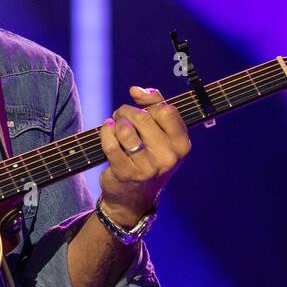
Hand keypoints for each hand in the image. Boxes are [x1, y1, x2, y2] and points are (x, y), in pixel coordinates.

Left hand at [98, 86, 190, 225]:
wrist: (134, 196)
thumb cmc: (148, 157)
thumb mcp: (161, 134)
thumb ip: (155, 105)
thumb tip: (136, 89)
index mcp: (182, 145)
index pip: (166, 110)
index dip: (149, 103)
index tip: (140, 106)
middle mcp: (168, 157)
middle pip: (142, 117)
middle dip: (127, 111)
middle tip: (121, 115)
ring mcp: (147, 167)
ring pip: (125, 129)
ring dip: (115, 122)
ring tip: (114, 125)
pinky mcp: (126, 173)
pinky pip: (110, 144)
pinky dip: (105, 133)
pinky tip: (106, 130)